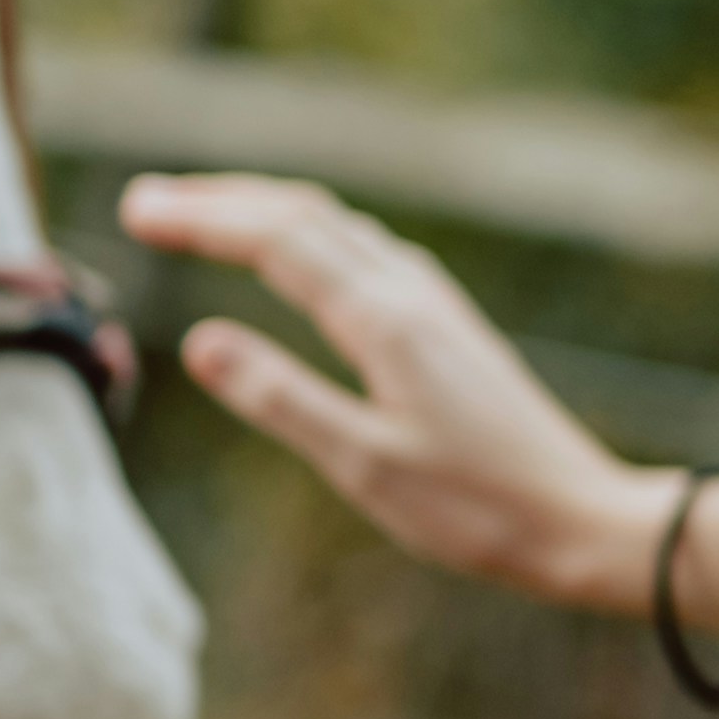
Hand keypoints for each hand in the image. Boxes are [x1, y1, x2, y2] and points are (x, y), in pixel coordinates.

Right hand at [120, 172, 676, 610]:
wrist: (581, 518)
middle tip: (148, 202)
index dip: (203, 218)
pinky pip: (365, 252)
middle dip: (222, 200)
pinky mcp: (448, 325)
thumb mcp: (365, 465)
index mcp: (384, 320)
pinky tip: (300, 259)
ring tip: (204, 218)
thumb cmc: (476, 507)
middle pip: (304, 215)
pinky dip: (311, 237)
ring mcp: (435, 303)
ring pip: (337, 228)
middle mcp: (411, 293)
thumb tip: (202, 340)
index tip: (137, 209)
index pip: (277, 240)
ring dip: (266, 213)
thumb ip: (282, 399)